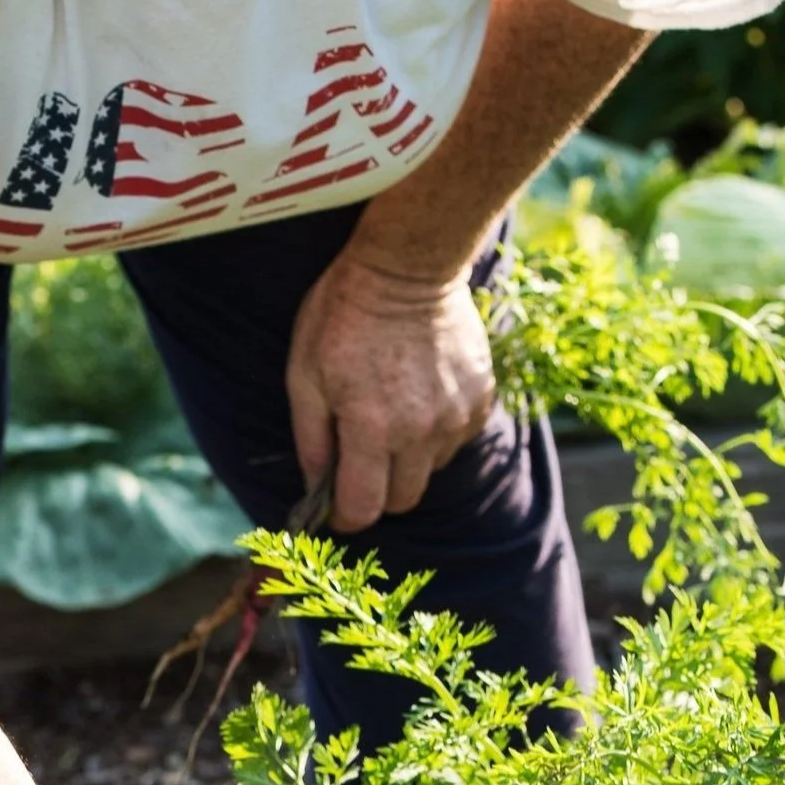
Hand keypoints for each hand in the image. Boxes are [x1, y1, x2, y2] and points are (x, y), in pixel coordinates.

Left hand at [286, 253, 497, 532]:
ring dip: (407, 461)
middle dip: (377, 493)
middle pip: (402, 500)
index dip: (344, 517)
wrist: (408, 268)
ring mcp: (456, 418)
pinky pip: (456, 440)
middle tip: (359, 462)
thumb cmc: (344, 315)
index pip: (364, 508)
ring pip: (430, 471)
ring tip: (388, 415)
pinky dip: (435, 434)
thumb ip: (310, 437)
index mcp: (371, 428)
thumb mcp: (303, 372)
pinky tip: (417, 397)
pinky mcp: (481, 400)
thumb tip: (314, 485)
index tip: (335, 509)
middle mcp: (420, 432)